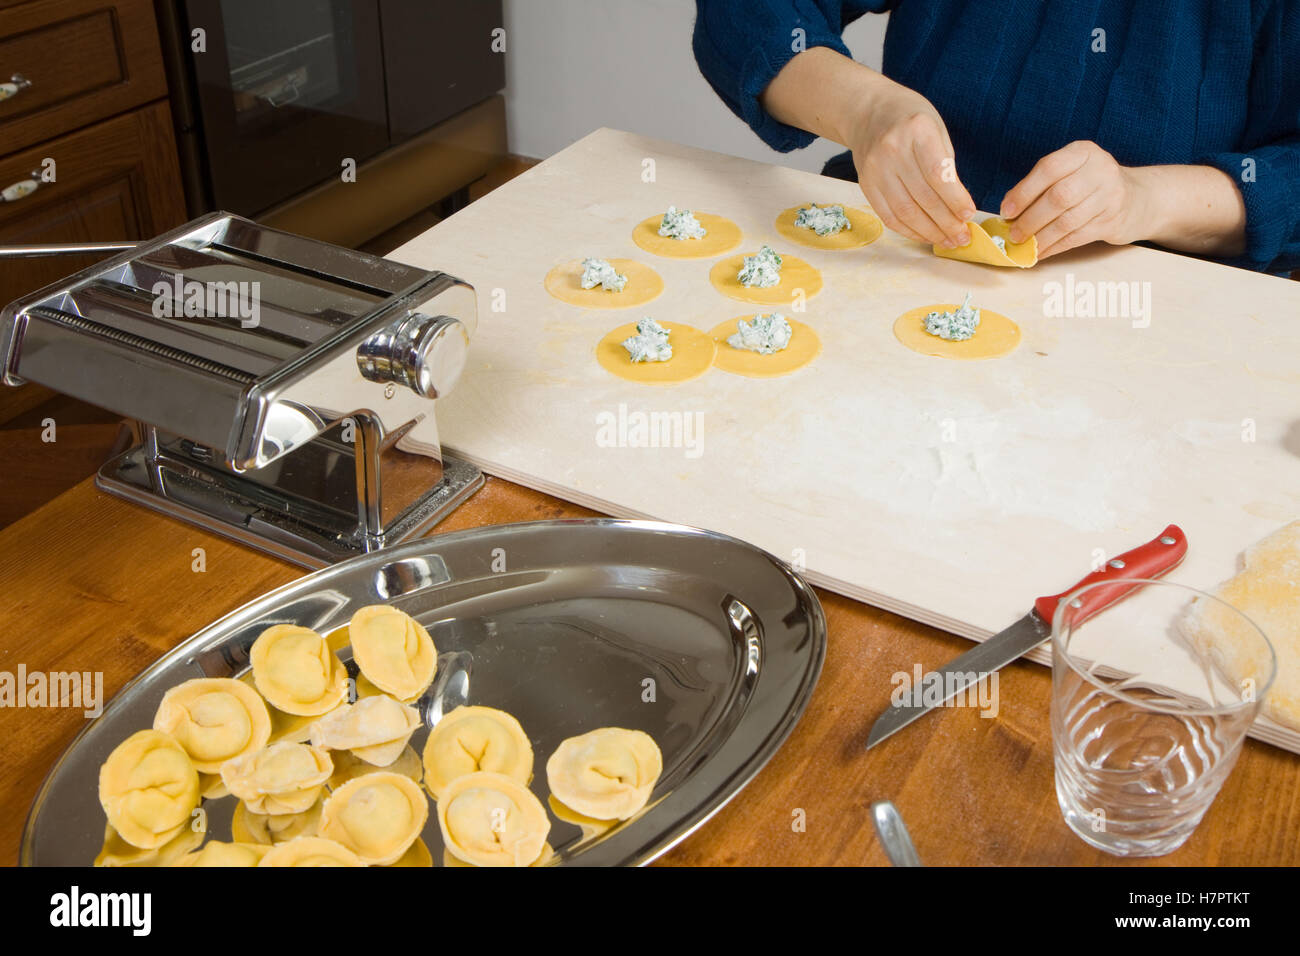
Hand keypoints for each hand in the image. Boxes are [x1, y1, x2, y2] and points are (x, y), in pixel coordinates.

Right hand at [846, 80, 976, 246]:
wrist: (868, 112)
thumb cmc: (910, 120)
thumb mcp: (936, 129)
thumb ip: (946, 165)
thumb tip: (958, 208)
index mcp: (916, 129)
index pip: (938, 173)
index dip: (955, 199)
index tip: (969, 215)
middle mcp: (892, 149)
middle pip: (922, 196)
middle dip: (946, 222)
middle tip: (963, 237)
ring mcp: (875, 168)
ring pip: (905, 211)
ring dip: (929, 232)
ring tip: (948, 241)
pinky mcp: (865, 184)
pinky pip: (888, 215)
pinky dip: (908, 230)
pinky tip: (925, 235)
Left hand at [1000, 141, 1148, 258]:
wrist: (1139, 198)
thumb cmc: (1092, 185)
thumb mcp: (1072, 172)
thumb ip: (1043, 185)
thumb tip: (1009, 209)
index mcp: (1083, 152)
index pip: (1049, 168)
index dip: (1024, 191)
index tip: (1007, 210)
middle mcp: (1100, 170)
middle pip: (1058, 197)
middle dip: (1031, 219)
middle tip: (1014, 234)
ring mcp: (1110, 196)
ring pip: (1067, 221)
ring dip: (1041, 237)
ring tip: (1024, 245)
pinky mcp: (1113, 220)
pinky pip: (1077, 237)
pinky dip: (1054, 247)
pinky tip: (1040, 252)